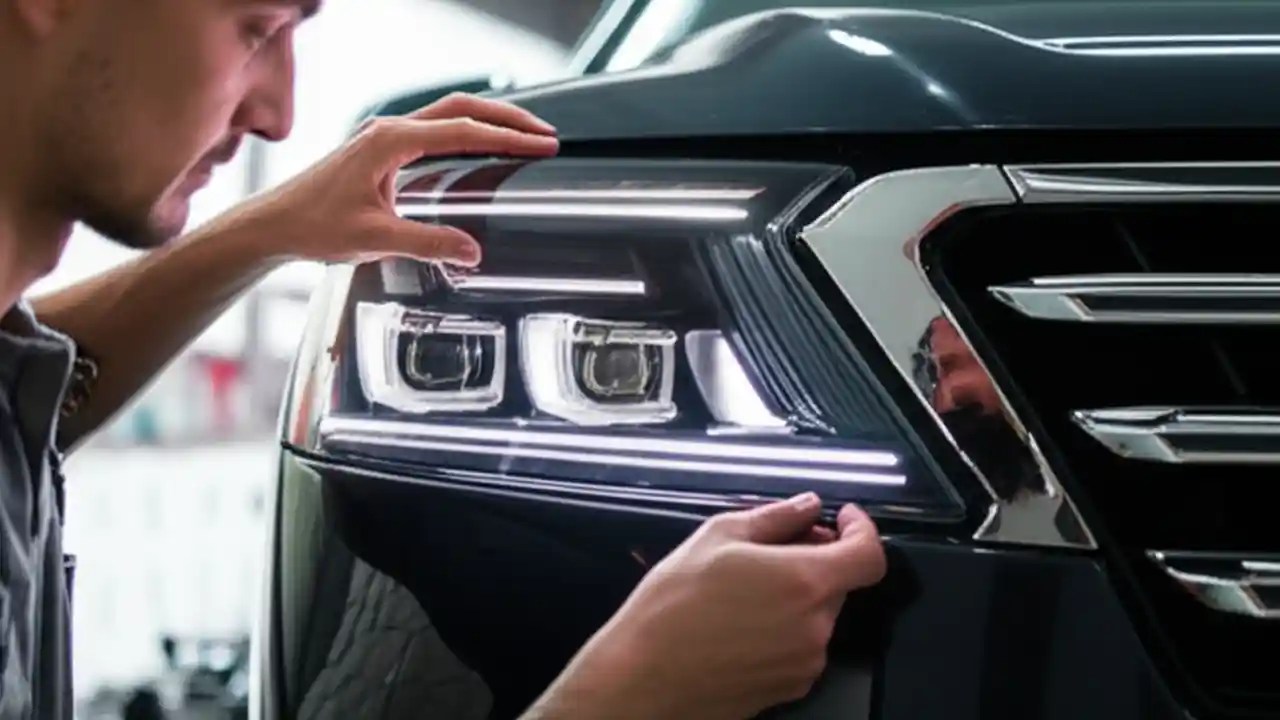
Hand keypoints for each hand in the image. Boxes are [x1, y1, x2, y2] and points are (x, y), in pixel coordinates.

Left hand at [211, 92, 557, 267]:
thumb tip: (472, 251)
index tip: (541, 145)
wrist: (274, 225)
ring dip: (488, 123)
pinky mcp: (382, 150)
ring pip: (448, 116)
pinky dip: (467, 134)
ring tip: (524, 137)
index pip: (464, 131)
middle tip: (544, 135)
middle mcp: (389, 131)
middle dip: (507, 119)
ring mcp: (385, 137)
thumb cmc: (313, 226)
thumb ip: (427, 244)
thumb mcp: (375, 239)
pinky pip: (435, 131)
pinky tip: (482, 148)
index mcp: (391, 141)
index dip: (507, 138)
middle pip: (461, 109)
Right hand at [527, 494, 886, 719]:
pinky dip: (784, 629)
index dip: (862, 530)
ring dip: (796, 597)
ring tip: (743, 592)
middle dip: (815, 560)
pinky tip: (740, 624)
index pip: (870, 555)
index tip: (843, 519)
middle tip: (770, 551)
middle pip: (840, 584)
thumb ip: (774, 517)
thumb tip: (806, 506)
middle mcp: (815, 627)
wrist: (642, 679)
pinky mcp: (789, 689)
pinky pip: (801, 648)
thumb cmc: (671, 608)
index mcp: (804, 582)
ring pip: (817, 616)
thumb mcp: (716, 537)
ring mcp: (805, 663)